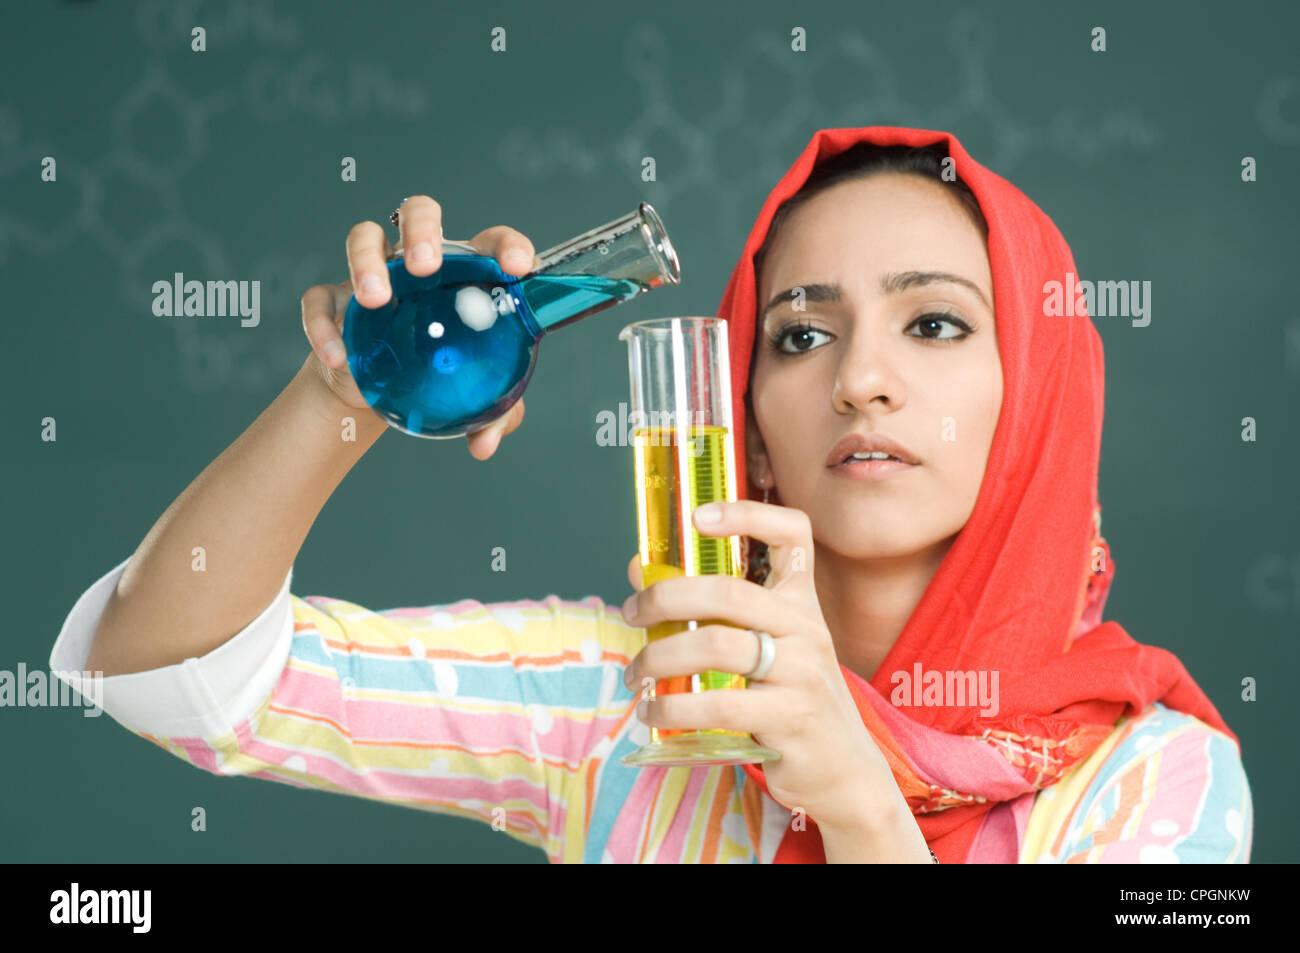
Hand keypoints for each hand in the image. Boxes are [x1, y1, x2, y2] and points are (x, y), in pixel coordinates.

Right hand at [300, 194, 535, 458]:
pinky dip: (324, 325)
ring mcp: (373, 275)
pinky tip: (338, 356)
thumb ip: (496, 416)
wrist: (380, 397)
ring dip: (365, 260)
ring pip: (364, 238)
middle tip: (424, 266)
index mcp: (466, 274)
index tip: (517, 266)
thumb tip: (485, 443)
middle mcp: (419, 263)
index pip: (492, 241)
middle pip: (420, 215)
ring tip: (374, 298)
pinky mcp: (333, 300)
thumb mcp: (477, 400)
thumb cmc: (439, 379)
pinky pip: (320, 300)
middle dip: (422, 230)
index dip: (507, 245)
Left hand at [620, 500, 896, 832]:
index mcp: (800, 602)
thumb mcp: (764, 649)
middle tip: (631, 613)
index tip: (698, 517)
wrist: (846, 772)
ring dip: (658, 658)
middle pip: (729, 592)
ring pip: (715, 647)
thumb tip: (639, 570)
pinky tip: (653, 713)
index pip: (793, 534)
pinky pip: (718, 705)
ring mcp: (803, 673)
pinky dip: (673, 708)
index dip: (747, 514)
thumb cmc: (792, 701)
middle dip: (665, 597)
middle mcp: (806, 629)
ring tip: (635, 675)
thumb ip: (710, 611)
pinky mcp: (792, 719)